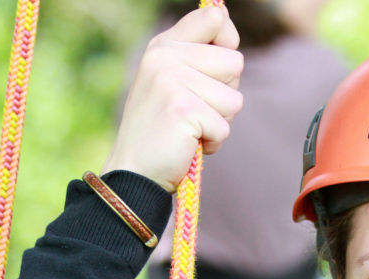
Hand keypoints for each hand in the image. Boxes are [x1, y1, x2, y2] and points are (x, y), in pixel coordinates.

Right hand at [101, 6, 242, 192]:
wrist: (134, 171)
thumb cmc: (161, 131)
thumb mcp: (171, 82)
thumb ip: (197, 55)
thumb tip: (225, 24)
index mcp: (163, 46)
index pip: (214, 17)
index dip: (228, 41)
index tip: (215, 68)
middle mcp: (165, 57)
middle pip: (235, 62)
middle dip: (225, 94)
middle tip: (194, 111)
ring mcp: (172, 81)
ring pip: (235, 98)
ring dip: (220, 121)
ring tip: (190, 128)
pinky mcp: (183, 109)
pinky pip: (225, 126)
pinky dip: (214, 142)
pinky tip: (188, 143)